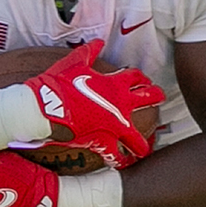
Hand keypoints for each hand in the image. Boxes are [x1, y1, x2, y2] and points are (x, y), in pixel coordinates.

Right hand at [25, 40, 166, 165]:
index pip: (136, 77)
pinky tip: (123, 164)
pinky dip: (119, 161)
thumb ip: (89, 51)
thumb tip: (99, 42)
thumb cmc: (58, 84)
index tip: (143, 79)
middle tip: (161, 99)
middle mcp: (120, 104)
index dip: (141, 77)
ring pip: (138, 138)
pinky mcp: (103, 141)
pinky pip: (116, 156)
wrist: (45, 108)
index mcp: (114, 84)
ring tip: (146, 148)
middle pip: (148, 98)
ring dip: (143, 143)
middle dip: (156, 97)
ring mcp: (114, 125)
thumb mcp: (74, 62)